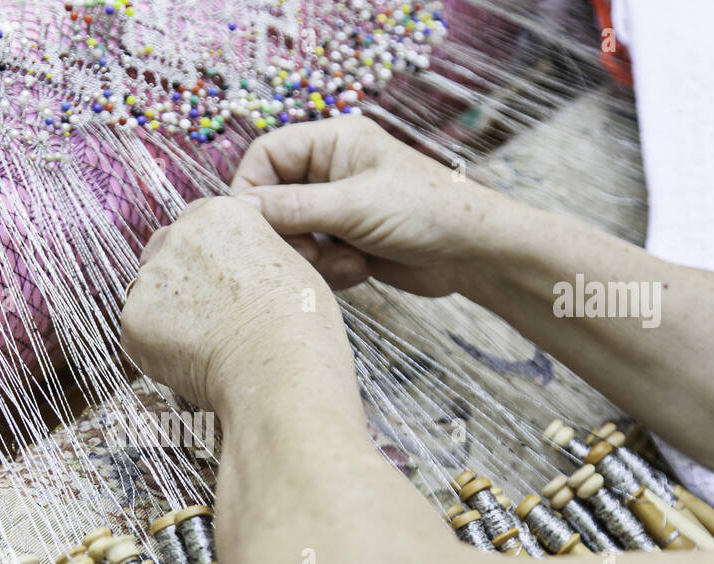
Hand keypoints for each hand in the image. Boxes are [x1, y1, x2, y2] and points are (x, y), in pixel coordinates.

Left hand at [120, 197, 348, 412]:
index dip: (207, 254)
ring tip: (207, 342)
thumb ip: (250, 252)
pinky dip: (157, 346)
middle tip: (207, 313)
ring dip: (168, 311)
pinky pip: (139, 330)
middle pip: (165, 249)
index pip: (197, 223)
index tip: (220, 279)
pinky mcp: (133, 319)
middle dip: (179, 276)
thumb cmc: (301, 324)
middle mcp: (179, 235)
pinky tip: (190, 360)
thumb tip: (239, 265)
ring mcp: (150, 277)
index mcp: (220, 214)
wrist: (281, 369)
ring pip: (150, 291)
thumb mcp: (289, 263)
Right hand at [230, 113, 504, 296]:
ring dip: (313, 257)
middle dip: (290, 234)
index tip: (253, 226)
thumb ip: (292, 207)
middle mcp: (330, 172)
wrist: (474, 254)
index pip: (265, 156)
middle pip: (273, 201)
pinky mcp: (345, 242)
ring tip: (347, 261)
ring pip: (291, 236)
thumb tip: (238, 209)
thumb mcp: (353, 206)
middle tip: (309, 253)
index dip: (251, 190)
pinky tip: (361, 270)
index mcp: (333, 143)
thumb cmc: (427, 211)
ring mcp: (337, 209)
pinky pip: (313, 259)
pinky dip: (330, 270)